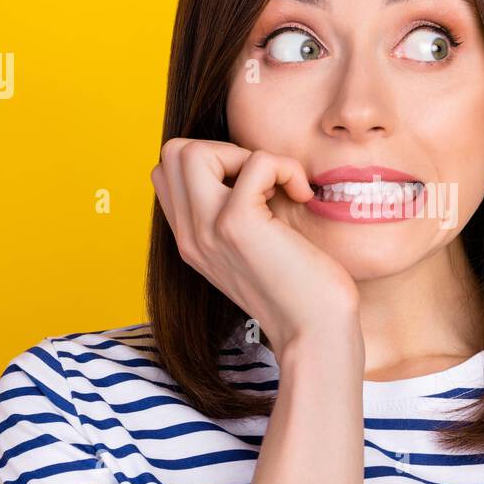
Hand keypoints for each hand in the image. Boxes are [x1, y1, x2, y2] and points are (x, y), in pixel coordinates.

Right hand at [150, 139, 361, 361]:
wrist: (316, 332)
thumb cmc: (302, 290)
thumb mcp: (253, 250)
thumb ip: (234, 216)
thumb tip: (249, 167)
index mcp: (191, 241)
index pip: (166, 173)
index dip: (212, 164)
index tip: (252, 189)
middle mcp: (190, 236)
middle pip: (173, 153)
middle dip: (224, 151)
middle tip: (263, 183)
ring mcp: (207, 230)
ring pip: (193, 150)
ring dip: (246, 155)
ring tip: (276, 186)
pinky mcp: (237, 226)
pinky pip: (256, 161)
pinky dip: (285, 167)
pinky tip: (302, 196)